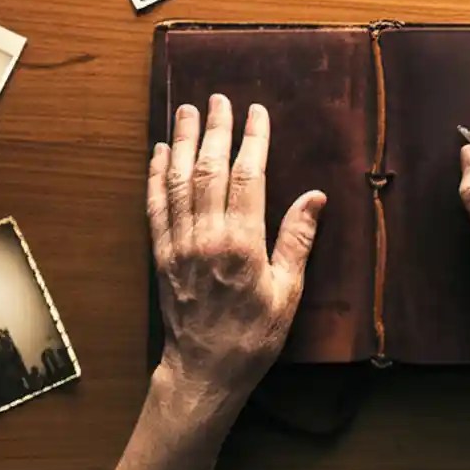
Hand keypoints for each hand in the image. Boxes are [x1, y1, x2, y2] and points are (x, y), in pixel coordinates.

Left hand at [147, 94, 326, 399]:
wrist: (204, 371)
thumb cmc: (253, 336)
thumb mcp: (287, 293)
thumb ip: (297, 241)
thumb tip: (315, 197)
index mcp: (241, 244)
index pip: (248, 176)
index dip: (252, 139)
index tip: (257, 113)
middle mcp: (205, 236)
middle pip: (209, 168)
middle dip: (215, 129)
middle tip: (218, 98)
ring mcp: (178, 244)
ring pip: (177, 180)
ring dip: (183, 141)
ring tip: (187, 111)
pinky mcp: (161, 255)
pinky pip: (155, 205)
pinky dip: (155, 175)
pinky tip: (159, 152)